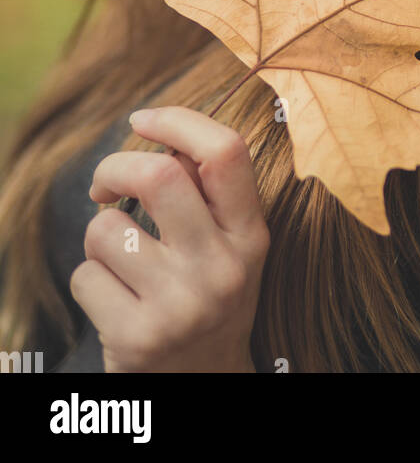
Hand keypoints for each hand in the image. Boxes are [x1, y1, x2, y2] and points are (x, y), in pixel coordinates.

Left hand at [70, 106, 269, 372]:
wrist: (204, 384)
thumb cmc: (207, 293)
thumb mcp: (230, 245)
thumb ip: (207, 192)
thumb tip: (157, 134)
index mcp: (250, 234)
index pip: (225, 151)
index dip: (178, 120)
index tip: (144, 119)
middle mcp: (222, 268)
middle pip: (158, 176)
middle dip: (116, 167)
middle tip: (106, 184)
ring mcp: (180, 305)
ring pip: (107, 229)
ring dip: (101, 236)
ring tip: (121, 261)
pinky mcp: (137, 338)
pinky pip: (85, 276)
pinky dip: (90, 281)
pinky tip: (115, 300)